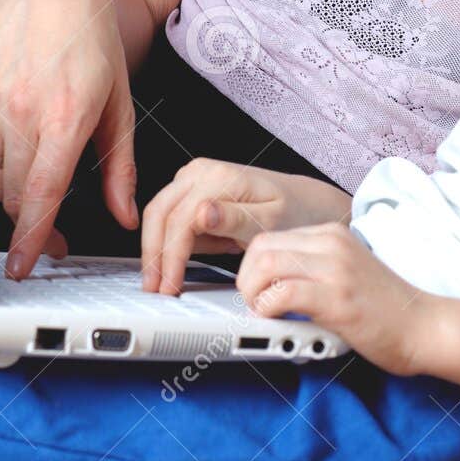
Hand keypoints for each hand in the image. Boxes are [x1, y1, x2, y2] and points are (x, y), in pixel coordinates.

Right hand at [0, 0, 150, 276]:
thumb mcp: (121, 108)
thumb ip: (121, 169)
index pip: (39, 196)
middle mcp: (21, 109)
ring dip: (7, 185)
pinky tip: (8, 141)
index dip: (30, 239)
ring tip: (33, 159)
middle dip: (29, 215)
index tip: (22, 265)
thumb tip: (125, 216)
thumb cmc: (96, 45)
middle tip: (49, 213)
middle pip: (12, 195)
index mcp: (66, 117)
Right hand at [140, 158, 351, 293]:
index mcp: (221, 177)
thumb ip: (234, 219)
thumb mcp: (269, 222)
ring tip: (160, 282)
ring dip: (155, 248)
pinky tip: (172, 264)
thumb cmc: (292, 212)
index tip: (170, 286)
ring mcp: (195, 177)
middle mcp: (202, 171)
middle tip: (155, 288)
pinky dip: (166, 240)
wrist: (305, 203)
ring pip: (159, 213)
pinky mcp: (194, 188)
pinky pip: (169, 214)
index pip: (180, 219)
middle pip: (160, 213)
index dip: (170, 257)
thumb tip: (201, 212)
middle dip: (154, 255)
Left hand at [235, 222, 432, 373]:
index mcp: (333, 234)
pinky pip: (283, 293)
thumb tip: (270, 282)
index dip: (252, 267)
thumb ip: (313, 268)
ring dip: (253, 294)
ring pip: (266, 265)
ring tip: (263, 313)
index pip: (271, 237)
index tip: (255, 289)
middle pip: (261, 247)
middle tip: (254, 304)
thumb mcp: (346, 272)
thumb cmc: (386, 307)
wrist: (424, 326)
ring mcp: (336, 268)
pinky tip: (277, 320)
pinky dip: (268, 308)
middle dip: (246, 279)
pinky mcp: (337, 298)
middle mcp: (332, 243)